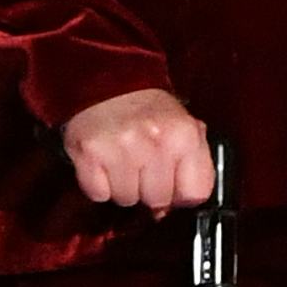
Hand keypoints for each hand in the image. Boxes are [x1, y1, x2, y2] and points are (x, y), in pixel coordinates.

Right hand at [63, 86, 215, 212]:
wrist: (107, 80)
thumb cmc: (146, 109)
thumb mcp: (184, 126)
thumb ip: (193, 165)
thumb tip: (177, 205)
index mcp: (185, 135)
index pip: (195, 194)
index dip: (182, 194)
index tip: (172, 182)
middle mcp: (156, 141)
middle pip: (158, 200)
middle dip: (150, 189)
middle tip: (142, 163)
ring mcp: (121, 148)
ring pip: (127, 200)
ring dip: (123, 186)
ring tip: (122, 159)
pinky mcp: (90, 153)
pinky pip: (98, 194)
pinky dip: (98, 184)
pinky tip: (104, 161)